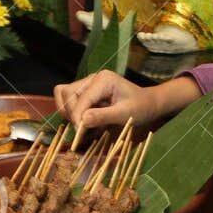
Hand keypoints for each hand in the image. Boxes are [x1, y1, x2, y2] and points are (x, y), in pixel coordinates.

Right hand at [53, 71, 197, 130]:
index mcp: (103, 79)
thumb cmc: (140, 108)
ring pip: (64, 95)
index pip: (81, 98)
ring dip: (69, 112)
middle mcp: (93, 78)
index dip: (77, 117)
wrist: (147, 104)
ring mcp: (88, 83)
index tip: (79, 134)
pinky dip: (71, 112)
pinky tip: (84, 121)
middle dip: (72, 114)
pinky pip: (69, 100)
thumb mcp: (126, 114)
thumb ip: (104, 116)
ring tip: (82, 125)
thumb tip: (82, 121)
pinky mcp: (86, 91)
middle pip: (67, 93)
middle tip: (82, 131)